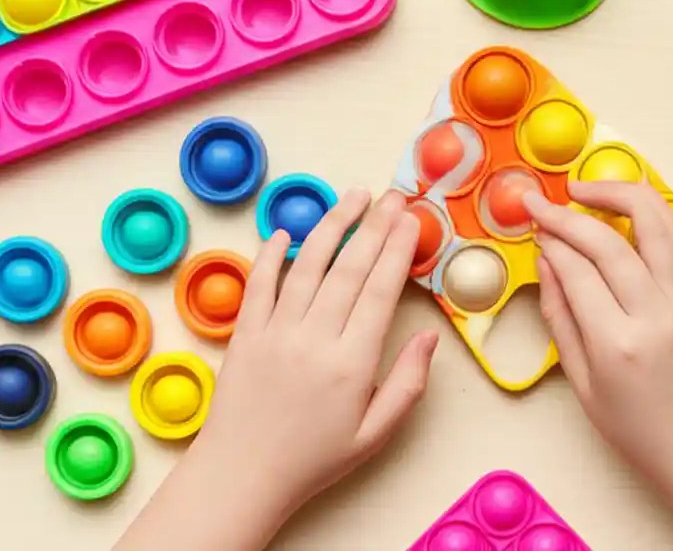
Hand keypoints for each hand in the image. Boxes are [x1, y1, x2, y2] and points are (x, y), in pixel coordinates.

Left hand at [116, 189, 437, 550]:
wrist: (243, 476)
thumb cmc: (314, 459)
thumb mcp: (375, 434)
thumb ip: (408, 384)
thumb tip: (429, 337)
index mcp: (351, 363)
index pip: (379, 291)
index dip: (396, 250)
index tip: (410, 221)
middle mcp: (313, 339)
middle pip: (348, 269)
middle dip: (374, 226)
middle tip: (393, 197)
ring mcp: (275, 332)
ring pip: (307, 265)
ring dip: (331, 225)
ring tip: (353, 197)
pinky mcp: (245, 334)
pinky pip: (259, 284)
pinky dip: (271, 254)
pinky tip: (286, 231)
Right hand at [523, 181, 672, 549]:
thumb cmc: (639, 431)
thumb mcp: (582, 385)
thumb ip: (561, 318)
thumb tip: (546, 261)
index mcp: (618, 344)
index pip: (577, 270)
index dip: (551, 240)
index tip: (532, 225)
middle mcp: (655, 314)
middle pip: (609, 241)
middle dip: (569, 213)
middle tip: (540, 201)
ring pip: (655, 223)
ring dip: (618, 194)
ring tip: (584, 189)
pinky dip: (649, 214)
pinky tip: (624, 209)